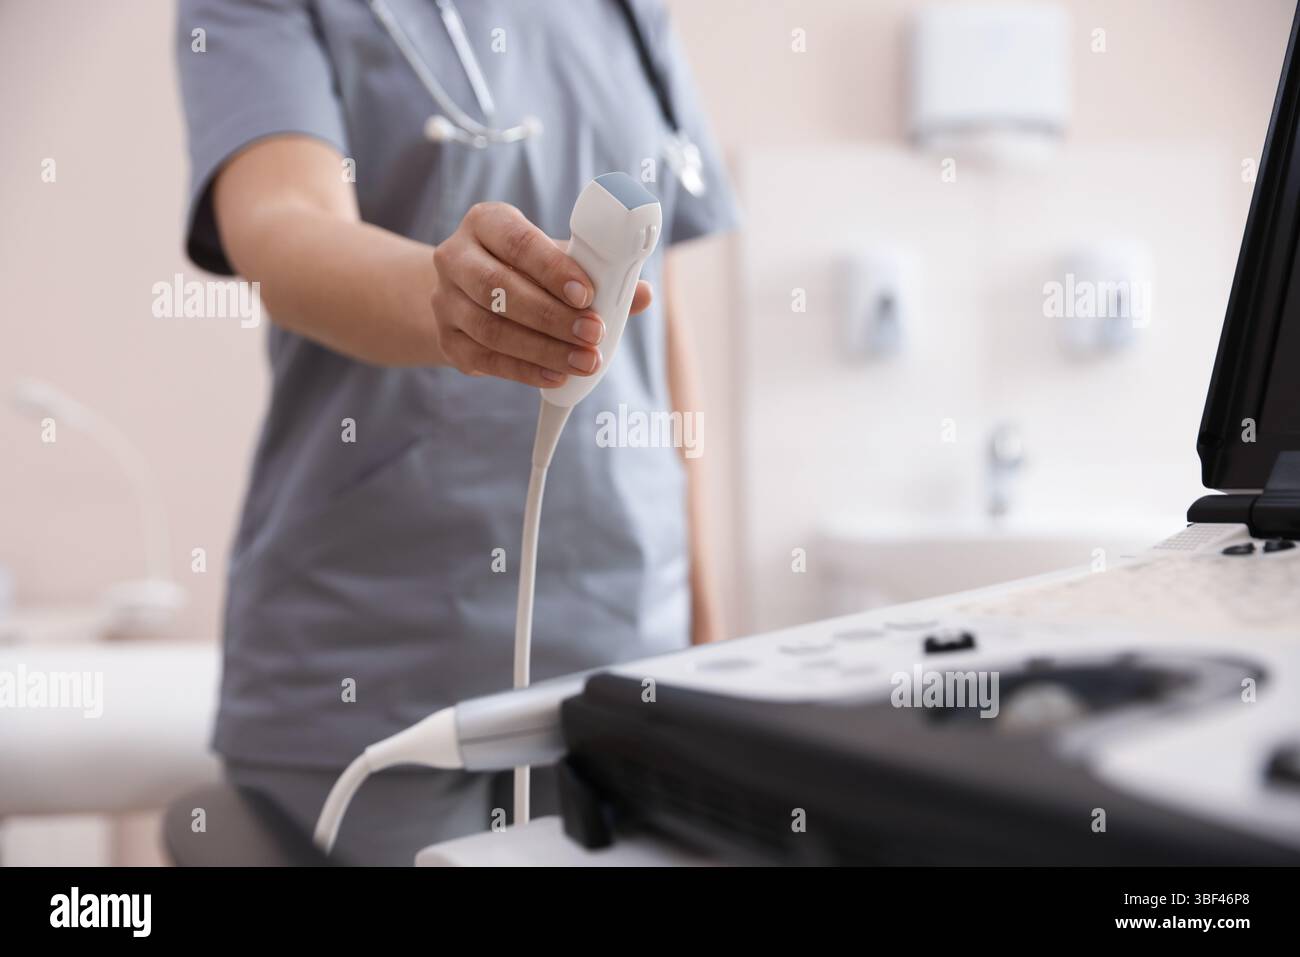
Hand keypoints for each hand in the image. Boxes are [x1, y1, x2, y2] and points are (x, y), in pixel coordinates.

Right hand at [430, 202, 651, 386]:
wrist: (466, 293)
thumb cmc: (524, 270)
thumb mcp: (554, 259)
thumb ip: (596, 272)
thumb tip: (642, 294)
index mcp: (486, 222)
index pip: (517, 242)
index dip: (553, 269)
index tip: (588, 294)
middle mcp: (456, 257)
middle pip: (498, 287)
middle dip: (552, 316)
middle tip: (594, 333)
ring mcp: (445, 301)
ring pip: (492, 328)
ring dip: (543, 349)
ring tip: (585, 361)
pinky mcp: (447, 339)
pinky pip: (486, 359)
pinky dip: (525, 371)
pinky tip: (557, 376)